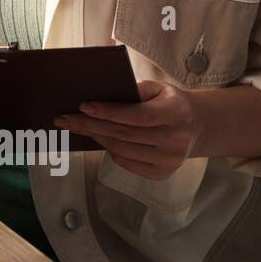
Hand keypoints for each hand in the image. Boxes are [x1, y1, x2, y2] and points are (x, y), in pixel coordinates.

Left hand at [54, 79, 200, 179]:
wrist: (197, 127)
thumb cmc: (170, 103)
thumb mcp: (158, 88)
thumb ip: (134, 90)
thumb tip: (100, 93)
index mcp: (176, 113)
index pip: (137, 116)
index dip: (109, 112)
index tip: (83, 106)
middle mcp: (175, 139)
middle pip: (124, 134)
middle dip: (90, 125)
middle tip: (64, 118)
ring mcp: (170, 160)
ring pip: (121, 150)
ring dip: (95, 137)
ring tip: (76, 126)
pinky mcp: (162, 173)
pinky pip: (126, 163)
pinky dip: (110, 150)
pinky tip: (99, 138)